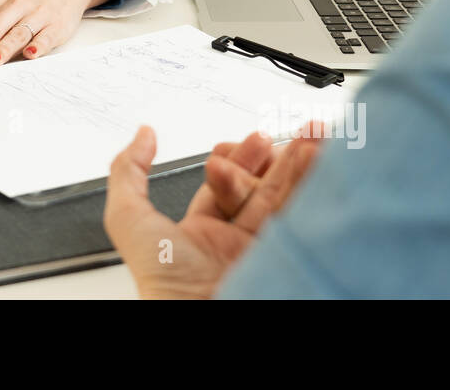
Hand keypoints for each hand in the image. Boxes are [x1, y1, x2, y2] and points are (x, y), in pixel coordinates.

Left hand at [103, 124, 324, 298]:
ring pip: (286, 200)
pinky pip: (301, 217)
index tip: (257, 138)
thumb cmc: (161, 278)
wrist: (196, 313)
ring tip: (315, 136)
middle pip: (262, 190)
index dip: (243, 158)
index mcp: (201, 233)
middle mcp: (234, 243)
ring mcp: (262, 252)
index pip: (227, 186)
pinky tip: (320, 161)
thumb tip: (143, 135)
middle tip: (292, 135)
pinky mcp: (287, 259)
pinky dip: (313, 188)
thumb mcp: (129, 217)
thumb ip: (128, 172)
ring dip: (301, 167)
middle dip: (278, 159)